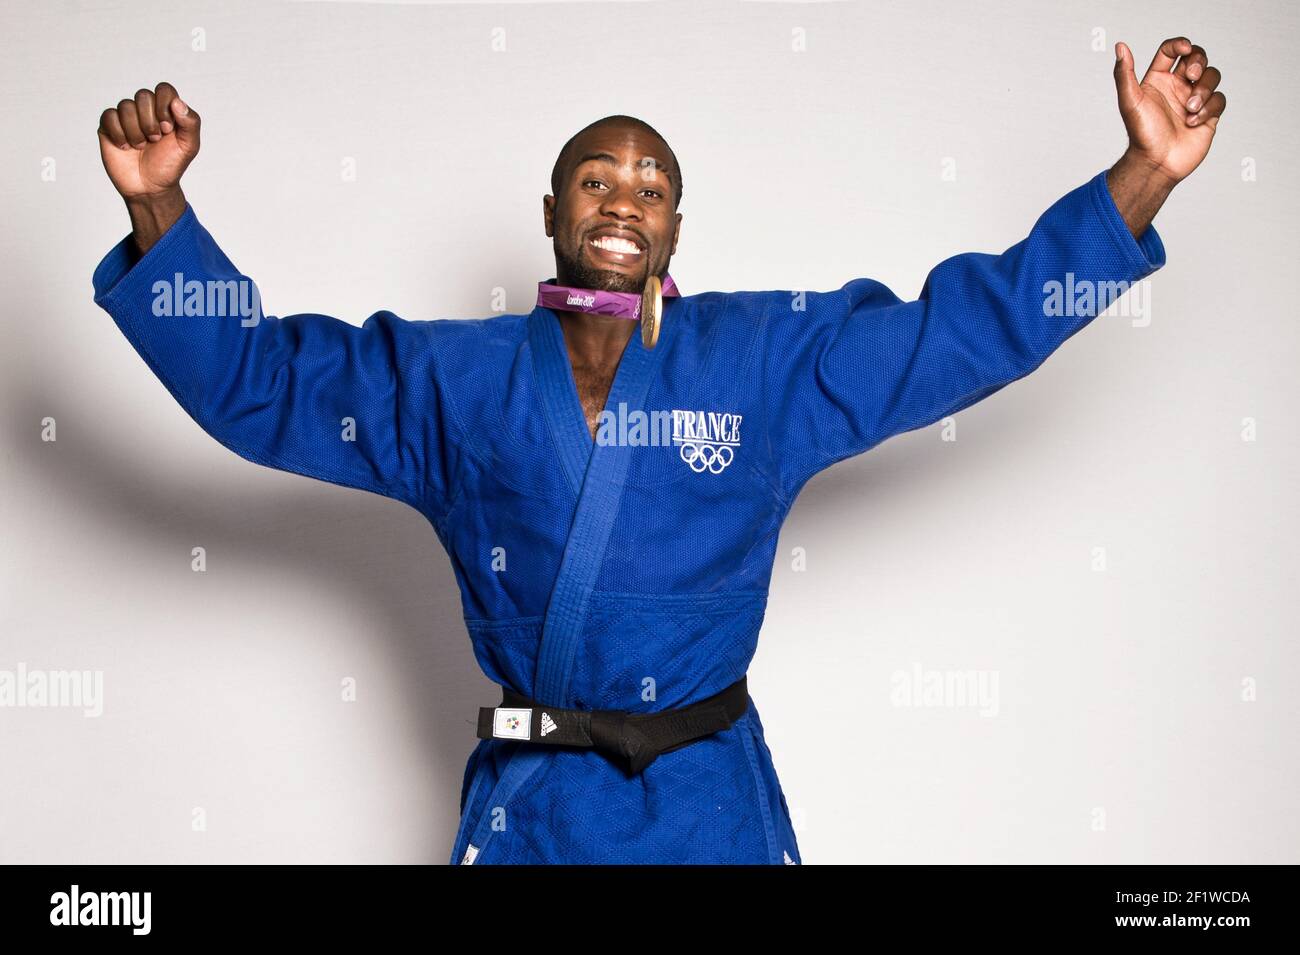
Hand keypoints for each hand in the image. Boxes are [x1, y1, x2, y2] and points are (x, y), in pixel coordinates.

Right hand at [97, 82, 200, 199]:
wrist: (150, 187)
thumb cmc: (169, 165)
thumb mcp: (189, 146)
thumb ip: (191, 122)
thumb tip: (177, 102)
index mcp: (165, 110)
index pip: (164, 89)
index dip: (164, 106)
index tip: (167, 129)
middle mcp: (145, 110)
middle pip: (143, 95)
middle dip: (150, 122)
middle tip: (154, 140)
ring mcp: (126, 117)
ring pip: (126, 106)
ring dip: (136, 131)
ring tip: (141, 146)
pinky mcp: (109, 126)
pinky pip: (109, 116)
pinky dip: (120, 134)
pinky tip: (126, 147)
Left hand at [1113, 37, 1225, 184]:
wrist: (1156, 164)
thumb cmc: (1141, 135)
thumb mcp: (1129, 102)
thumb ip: (1123, 74)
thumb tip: (1119, 47)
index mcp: (1158, 80)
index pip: (1171, 51)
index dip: (1180, 44)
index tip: (1184, 49)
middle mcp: (1177, 87)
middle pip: (1197, 57)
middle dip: (1199, 62)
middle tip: (1191, 77)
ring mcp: (1193, 99)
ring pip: (1212, 76)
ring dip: (1203, 89)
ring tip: (1189, 109)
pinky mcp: (1208, 114)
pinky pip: (1219, 99)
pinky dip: (1209, 108)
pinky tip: (1192, 122)